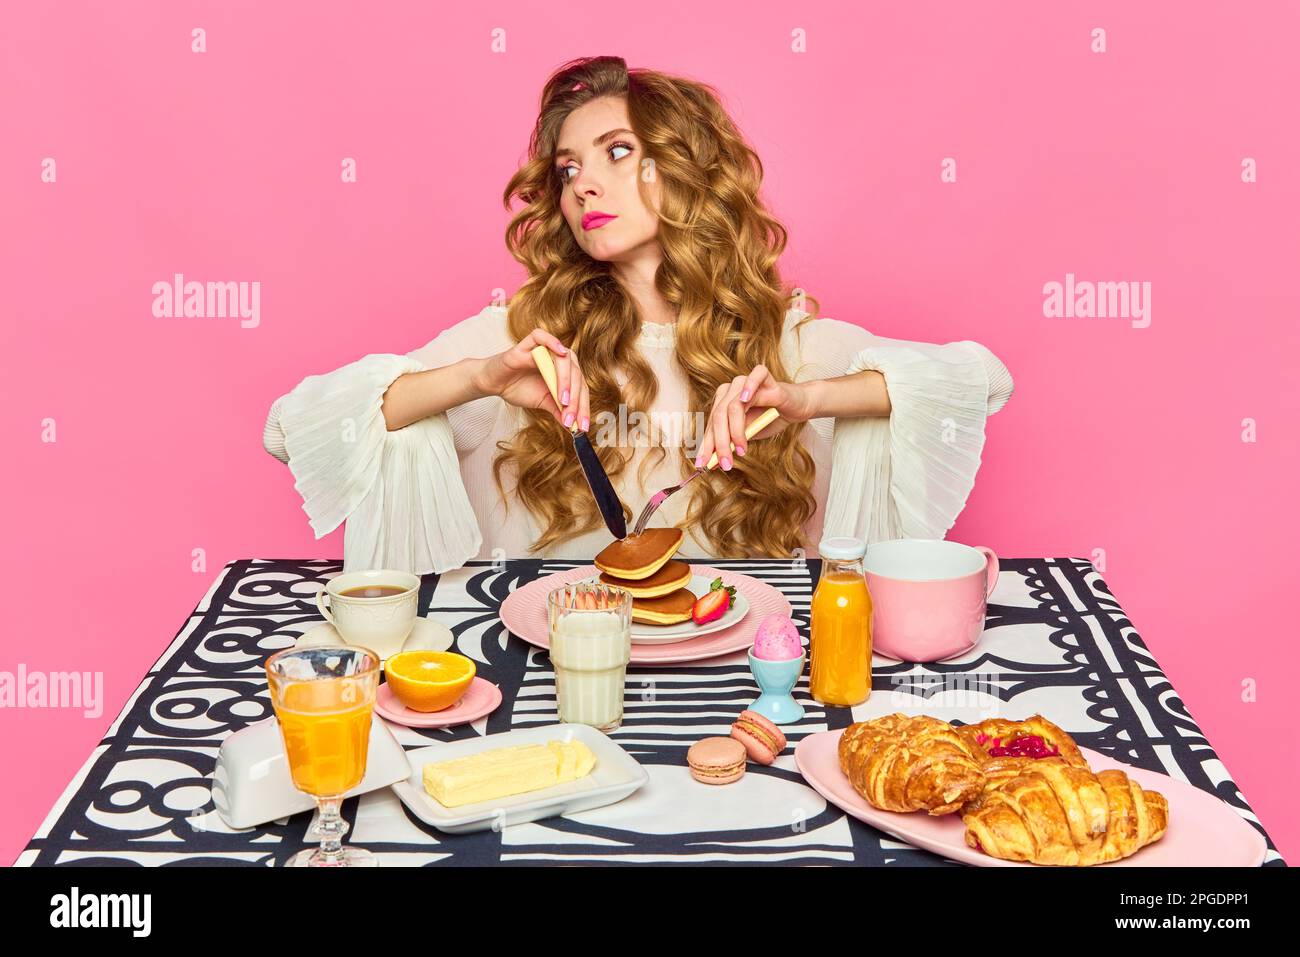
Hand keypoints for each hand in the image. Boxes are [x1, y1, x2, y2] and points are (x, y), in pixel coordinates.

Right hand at [471, 328, 590, 430]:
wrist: (494, 383)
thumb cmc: (519, 388)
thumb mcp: (544, 403)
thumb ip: (559, 412)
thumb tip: (574, 428)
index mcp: (565, 372)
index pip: (581, 387)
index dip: (583, 407)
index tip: (582, 427)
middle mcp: (558, 359)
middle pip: (576, 375)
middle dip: (576, 399)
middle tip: (571, 418)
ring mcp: (545, 350)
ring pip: (564, 359)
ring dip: (566, 380)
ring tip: (564, 400)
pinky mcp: (528, 344)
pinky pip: (542, 337)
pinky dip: (553, 342)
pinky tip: (561, 352)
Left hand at [693, 365, 816, 471]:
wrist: (795, 408)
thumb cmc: (769, 420)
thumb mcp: (748, 435)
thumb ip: (732, 442)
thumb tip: (714, 460)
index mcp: (722, 402)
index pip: (711, 424)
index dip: (706, 444)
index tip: (703, 464)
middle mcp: (731, 390)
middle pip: (719, 416)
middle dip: (720, 443)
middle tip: (725, 463)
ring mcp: (746, 382)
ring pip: (733, 405)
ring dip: (735, 431)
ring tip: (742, 450)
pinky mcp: (765, 377)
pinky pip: (755, 376)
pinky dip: (749, 386)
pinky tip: (746, 398)